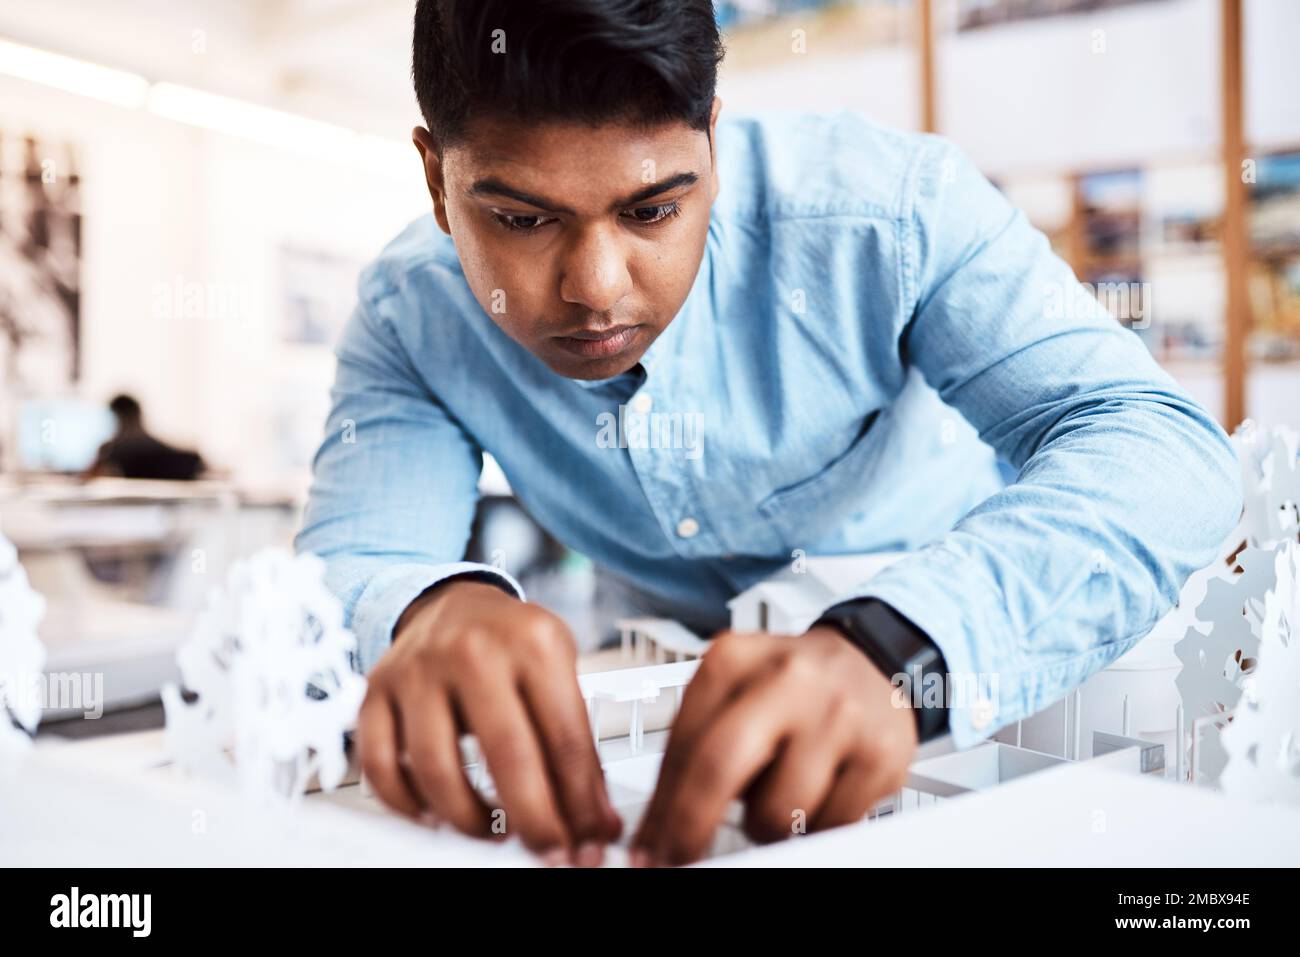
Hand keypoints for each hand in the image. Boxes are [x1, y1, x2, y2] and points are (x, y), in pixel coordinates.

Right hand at [355, 579, 622, 864]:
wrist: (453, 602)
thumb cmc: (512, 642)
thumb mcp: (558, 669)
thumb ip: (576, 742)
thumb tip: (597, 821)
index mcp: (533, 642)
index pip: (565, 738)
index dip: (581, 803)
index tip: (590, 842)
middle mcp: (473, 651)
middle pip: (508, 756)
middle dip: (535, 821)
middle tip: (548, 851)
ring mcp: (419, 671)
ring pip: (437, 770)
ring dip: (470, 820)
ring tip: (493, 832)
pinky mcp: (376, 691)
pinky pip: (381, 766)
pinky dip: (406, 804)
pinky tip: (435, 815)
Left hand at [630, 626, 917, 865]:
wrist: (868, 660)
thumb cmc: (787, 686)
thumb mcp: (731, 690)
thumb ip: (693, 745)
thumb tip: (659, 823)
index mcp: (735, 659)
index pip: (684, 746)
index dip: (660, 809)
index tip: (649, 846)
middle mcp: (788, 679)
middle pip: (720, 768)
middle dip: (690, 826)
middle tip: (680, 857)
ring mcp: (838, 715)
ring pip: (777, 811)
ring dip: (765, 825)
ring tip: (774, 798)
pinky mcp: (880, 754)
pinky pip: (831, 823)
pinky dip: (815, 826)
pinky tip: (815, 796)